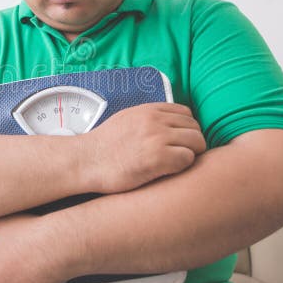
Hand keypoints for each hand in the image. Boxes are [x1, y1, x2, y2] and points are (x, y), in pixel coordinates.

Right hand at [81, 102, 205, 193]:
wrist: (86, 161)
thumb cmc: (104, 146)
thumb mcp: (126, 119)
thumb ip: (148, 118)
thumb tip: (168, 124)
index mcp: (148, 110)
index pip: (186, 113)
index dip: (186, 129)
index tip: (180, 142)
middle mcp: (155, 121)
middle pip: (195, 127)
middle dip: (192, 143)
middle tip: (181, 156)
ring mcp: (157, 138)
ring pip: (197, 142)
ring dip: (191, 155)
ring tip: (176, 165)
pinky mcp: (157, 159)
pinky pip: (188, 159)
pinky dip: (183, 167)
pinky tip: (169, 172)